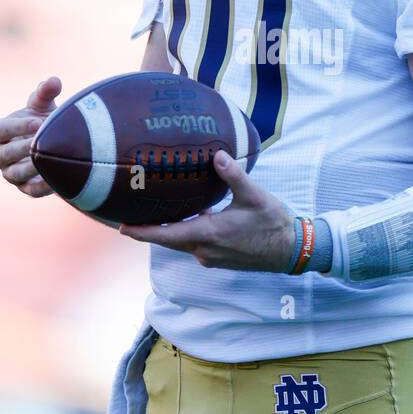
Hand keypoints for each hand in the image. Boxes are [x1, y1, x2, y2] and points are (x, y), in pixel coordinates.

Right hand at [0, 77, 61, 197]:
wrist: (56, 144)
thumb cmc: (43, 121)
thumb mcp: (43, 106)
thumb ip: (44, 93)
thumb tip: (53, 80)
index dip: (15, 127)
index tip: (38, 122)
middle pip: (2, 154)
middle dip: (21, 147)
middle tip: (42, 142)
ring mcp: (11, 174)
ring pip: (15, 174)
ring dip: (31, 167)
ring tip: (49, 159)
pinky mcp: (26, 188)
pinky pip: (31, 191)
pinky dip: (43, 187)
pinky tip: (57, 179)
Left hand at [119, 150, 296, 272]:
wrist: (291, 251)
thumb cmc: (273, 224)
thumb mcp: (254, 195)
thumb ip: (233, 175)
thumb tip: (216, 154)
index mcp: (210, 234)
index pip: (167, 236)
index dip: (142, 233)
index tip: (121, 228)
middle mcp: (205, 250)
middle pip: (169, 240)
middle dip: (149, 230)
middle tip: (129, 217)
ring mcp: (211, 257)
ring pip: (183, 242)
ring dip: (171, 231)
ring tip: (159, 213)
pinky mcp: (219, 259)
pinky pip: (196, 245)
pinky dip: (188, 232)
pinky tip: (194, 217)